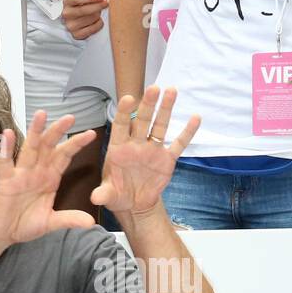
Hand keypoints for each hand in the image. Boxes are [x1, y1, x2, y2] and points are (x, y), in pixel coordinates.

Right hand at [0, 111, 96, 251]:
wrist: (2, 234)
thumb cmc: (24, 225)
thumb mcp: (50, 222)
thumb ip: (69, 219)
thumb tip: (91, 223)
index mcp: (49, 178)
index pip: (64, 157)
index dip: (76, 145)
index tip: (91, 134)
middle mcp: (36, 172)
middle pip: (49, 147)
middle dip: (58, 132)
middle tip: (70, 117)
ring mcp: (20, 175)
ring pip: (29, 149)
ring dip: (35, 132)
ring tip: (41, 114)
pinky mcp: (5, 182)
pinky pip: (5, 163)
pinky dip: (5, 149)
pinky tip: (7, 134)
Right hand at [62, 0, 107, 40]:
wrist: (76, 18)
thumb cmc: (83, 3)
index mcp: (67, 1)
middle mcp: (66, 14)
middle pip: (84, 10)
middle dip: (98, 5)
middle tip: (106, 2)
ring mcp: (71, 26)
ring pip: (92, 18)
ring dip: (98, 14)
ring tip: (97, 12)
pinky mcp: (77, 35)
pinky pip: (94, 28)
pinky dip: (99, 24)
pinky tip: (96, 21)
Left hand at [92, 87, 199, 218]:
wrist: (134, 204)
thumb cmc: (117, 194)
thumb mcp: (107, 195)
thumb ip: (103, 194)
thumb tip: (96, 198)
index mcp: (118, 149)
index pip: (120, 126)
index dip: (123, 113)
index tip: (128, 98)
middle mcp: (136, 145)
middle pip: (142, 121)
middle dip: (147, 105)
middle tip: (153, 88)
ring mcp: (152, 150)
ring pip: (160, 126)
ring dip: (166, 109)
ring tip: (171, 91)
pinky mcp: (167, 159)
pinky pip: (178, 144)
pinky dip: (187, 132)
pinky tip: (195, 118)